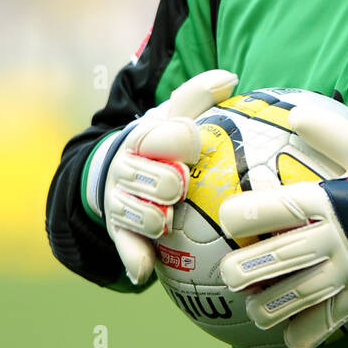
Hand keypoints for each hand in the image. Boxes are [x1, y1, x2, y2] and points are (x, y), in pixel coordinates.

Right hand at [85, 68, 238, 284]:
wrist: (117, 167)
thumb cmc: (162, 141)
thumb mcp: (176, 115)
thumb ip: (199, 95)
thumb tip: (230, 77)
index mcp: (145, 136)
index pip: (171, 136)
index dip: (185, 141)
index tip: (193, 144)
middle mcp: (127, 167)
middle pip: (162, 181)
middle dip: (174, 184)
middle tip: (182, 187)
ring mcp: (119, 199)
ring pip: (146, 215)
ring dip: (160, 220)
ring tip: (170, 219)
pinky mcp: (116, 228)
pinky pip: (126, 246)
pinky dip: (135, 258)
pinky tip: (145, 269)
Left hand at [218, 97, 347, 347]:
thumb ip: (330, 133)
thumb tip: (294, 112)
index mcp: (331, 200)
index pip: (278, 208)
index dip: (245, 215)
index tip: (227, 219)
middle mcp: (337, 237)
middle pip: (280, 257)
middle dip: (245, 269)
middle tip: (227, 275)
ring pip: (299, 295)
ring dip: (269, 307)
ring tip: (253, 308)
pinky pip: (331, 321)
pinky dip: (307, 332)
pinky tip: (289, 337)